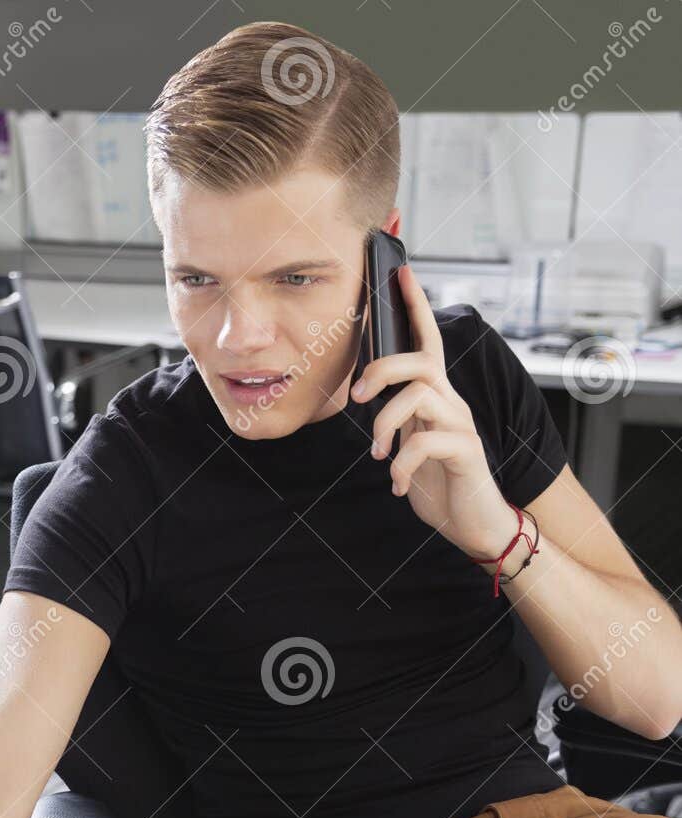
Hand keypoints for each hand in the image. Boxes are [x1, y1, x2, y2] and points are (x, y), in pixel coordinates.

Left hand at [350, 263, 515, 563]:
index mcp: (437, 399)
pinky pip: (426, 443)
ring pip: (419, 396)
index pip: (428, 341)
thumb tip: (369, 398)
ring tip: (381, 456)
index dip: (416, 307)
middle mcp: (453, 404)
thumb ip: (399, 420)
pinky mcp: (466, 453)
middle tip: (358, 396)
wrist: (479, 524)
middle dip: (381, 369)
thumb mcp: (412, 445)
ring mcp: (461, 426)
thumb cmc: (443, 484)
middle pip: (420, 361)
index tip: (400, 272)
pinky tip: (399, 485)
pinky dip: (402, 465)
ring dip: (387, 424)